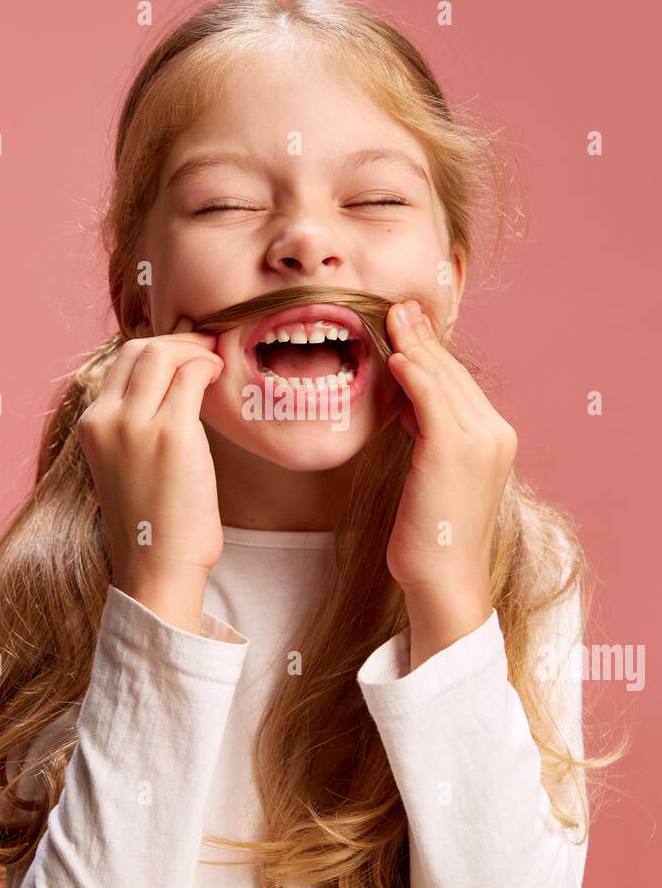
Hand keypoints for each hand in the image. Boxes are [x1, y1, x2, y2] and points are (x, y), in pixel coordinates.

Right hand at [76, 319, 224, 613]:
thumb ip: (136, 426)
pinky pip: (192, 375)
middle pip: (139, 349)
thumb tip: (172, 390)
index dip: (158, 346)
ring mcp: (135, 424)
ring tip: (216, 362)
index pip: (121, 362)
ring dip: (195, 349)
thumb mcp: (126, 465)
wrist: (156, 567)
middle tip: (207, 349)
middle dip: (178, 340)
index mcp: (91, 425)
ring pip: (163, 354)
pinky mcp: (170, 433)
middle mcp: (105, 419)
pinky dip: (209, 366)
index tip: (187, 351)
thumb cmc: (153, 524)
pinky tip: (221, 376)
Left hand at [385, 299, 517, 619]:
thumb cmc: (433, 535)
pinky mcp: (453, 451)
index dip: (433, 351)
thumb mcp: (434, 475)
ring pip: (443, 380)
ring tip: (391, 318)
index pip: (459, 383)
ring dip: (416, 345)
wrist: (444, 579)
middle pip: (453, 374)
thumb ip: (430, 436)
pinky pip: (432, 400)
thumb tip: (408, 405)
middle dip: (423, 338)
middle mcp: (495, 434)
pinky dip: (415, 374)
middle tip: (397, 308)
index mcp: (496, 438)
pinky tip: (397, 357)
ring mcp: (479, 441)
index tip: (409, 324)